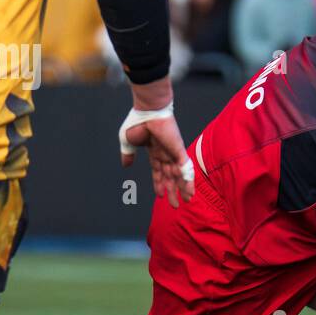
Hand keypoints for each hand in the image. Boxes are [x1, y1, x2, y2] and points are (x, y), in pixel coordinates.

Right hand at [121, 78, 194, 207]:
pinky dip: (188, 179)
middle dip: (172, 190)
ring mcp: (173, 152)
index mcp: (155, 151)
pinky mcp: (179, 150)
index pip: (158, 171)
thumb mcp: (128, 142)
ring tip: (186, 201)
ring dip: (182, 189)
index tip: (160, 195)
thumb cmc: (138, 121)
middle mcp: (165, 153)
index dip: (159, 183)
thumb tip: (125, 166)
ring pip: (179, 175)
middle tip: (175, 205)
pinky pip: (185, 168)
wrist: (147, 109)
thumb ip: (128, 155)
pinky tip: (189, 191)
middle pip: (170, 176)